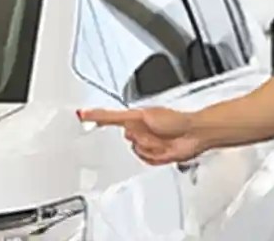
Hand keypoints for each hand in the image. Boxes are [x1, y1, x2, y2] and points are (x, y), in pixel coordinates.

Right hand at [76, 106, 205, 165]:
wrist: (193, 135)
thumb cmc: (175, 120)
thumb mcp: (145, 116)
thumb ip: (121, 119)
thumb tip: (103, 115)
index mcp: (135, 116)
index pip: (108, 117)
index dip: (94, 116)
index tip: (80, 114)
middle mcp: (138, 129)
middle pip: (127, 138)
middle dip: (140, 138)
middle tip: (154, 133)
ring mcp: (146, 143)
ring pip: (136, 150)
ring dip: (150, 146)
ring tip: (163, 140)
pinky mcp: (153, 155)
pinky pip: (145, 159)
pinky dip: (154, 156)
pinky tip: (165, 148)